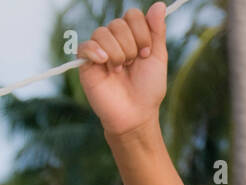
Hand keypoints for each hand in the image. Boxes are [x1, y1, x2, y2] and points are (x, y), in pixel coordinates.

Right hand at [77, 3, 168, 137]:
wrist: (136, 114)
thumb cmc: (148, 89)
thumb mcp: (158, 58)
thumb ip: (157, 31)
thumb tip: (159, 5)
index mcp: (131, 36)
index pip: (133, 15)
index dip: (142, 33)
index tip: (147, 53)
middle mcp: (114, 40)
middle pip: (118, 23)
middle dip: (131, 46)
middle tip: (132, 65)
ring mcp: (99, 49)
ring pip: (103, 33)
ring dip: (117, 54)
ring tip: (120, 71)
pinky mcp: (85, 62)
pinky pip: (86, 45)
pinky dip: (97, 52)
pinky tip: (105, 64)